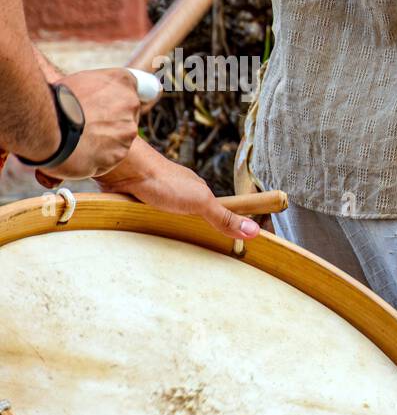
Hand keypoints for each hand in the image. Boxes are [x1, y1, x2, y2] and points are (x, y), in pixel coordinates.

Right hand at [43, 68, 142, 179]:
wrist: (49, 127)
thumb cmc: (55, 102)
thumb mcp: (76, 83)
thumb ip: (95, 90)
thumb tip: (94, 98)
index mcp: (121, 81)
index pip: (131, 86)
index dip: (119, 96)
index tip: (112, 102)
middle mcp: (130, 104)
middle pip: (127, 114)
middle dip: (110, 120)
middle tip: (85, 123)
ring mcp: (128, 130)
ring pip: (119, 137)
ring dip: (103, 139)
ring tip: (77, 138)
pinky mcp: (120, 153)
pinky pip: (110, 156)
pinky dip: (97, 156)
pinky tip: (79, 151)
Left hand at [95, 140, 258, 240]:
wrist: (123, 167)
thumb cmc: (163, 180)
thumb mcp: (201, 203)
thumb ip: (224, 218)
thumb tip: (253, 231)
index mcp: (195, 190)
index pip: (213, 209)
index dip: (220, 222)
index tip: (227, 239)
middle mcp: (176, 191)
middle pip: (190, 212)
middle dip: (192, 226)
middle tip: (197, 246)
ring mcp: (154, 195)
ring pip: (166, 215)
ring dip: (167, 225)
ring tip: (169, 242)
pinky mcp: (134, 199)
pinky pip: (143, 215)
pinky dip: (145, 223)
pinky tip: (144, 231)